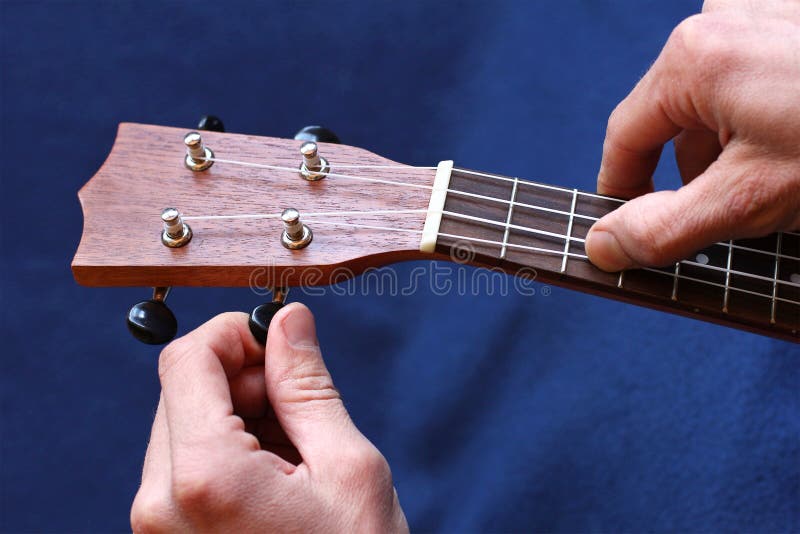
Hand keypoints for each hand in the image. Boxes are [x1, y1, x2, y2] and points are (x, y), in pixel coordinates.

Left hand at [130, 304, 407, 532]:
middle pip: (182, 389)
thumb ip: (307, 384)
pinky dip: (229, 447)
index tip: (277, 342)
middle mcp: (160, 502)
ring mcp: (158, 525)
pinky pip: (185, 462)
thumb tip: (287, 322)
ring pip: (183, 423)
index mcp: (204, 477)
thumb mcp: (347, 466)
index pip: (186, 360)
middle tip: (299, 402)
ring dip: (238, 413)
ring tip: (296, 449)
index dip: (233, 333)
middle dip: (241, 377)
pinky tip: (276, 473)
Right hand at [586, 0, 799, 270]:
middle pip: (673, 119)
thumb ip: (664, 229)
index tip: (634, 229)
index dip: (622, 192)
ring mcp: (761, 11)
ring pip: (716, 98)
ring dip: (734, 145)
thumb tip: (601, 248)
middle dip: (696, 172)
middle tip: (737, 210)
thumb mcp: (752, 201)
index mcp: (694, 59)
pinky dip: (765, 112)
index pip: (624, 137)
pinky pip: (752, 73)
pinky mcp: (792, 20)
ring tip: (783, 171)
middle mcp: (721, 19)